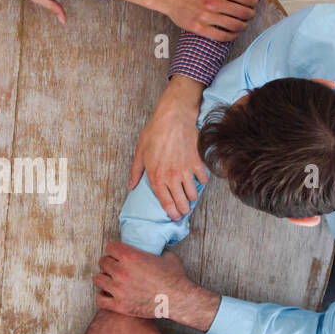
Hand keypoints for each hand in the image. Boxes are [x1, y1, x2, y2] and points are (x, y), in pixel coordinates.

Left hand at [93, 242, 217, 329]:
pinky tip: (110, 294)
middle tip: (115, 268)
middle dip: (109, 263)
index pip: (109, 247)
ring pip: (98, 279)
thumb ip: (153, 250)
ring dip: (104, 278)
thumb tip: (152, 247)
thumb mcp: (166, 255)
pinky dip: (103, 296)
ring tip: (111, 280)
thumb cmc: (175, 278)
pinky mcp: (120, 305)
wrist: (179, 300)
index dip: (114, 250)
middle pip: (103, 262)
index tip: (116, 254)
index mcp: (131, 256)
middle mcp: (122, 271)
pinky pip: (100, 299)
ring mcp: (119, 289)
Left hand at [130, 76, 206, 219]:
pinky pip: (203, 180)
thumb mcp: (140, 151)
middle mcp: (171, 177)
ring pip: (193, 195)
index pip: (165, 203)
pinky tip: (197, 178)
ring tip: (189, 195)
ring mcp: (185, 171)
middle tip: (183, 210)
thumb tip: (131, 185)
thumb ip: (135, 171)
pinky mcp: (197, 163)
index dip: (171, 213)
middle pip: (181, 203)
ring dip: (192, 197)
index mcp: (156, 176)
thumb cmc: (155, 132)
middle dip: (183, 210)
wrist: (174, 117)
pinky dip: (201, 181)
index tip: (174, 216)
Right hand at [154, 0, 256, 40]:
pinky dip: (231, 36)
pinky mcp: (199, 28)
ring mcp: (206, 16)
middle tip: (249, 14)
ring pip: (235, 26)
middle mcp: (214, 2)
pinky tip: (233, 33)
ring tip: (243, 23)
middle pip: (243, 13)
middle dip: (250, 14)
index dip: (254, 2)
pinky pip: (221, 36)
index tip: (253, 3)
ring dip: (243, 26)